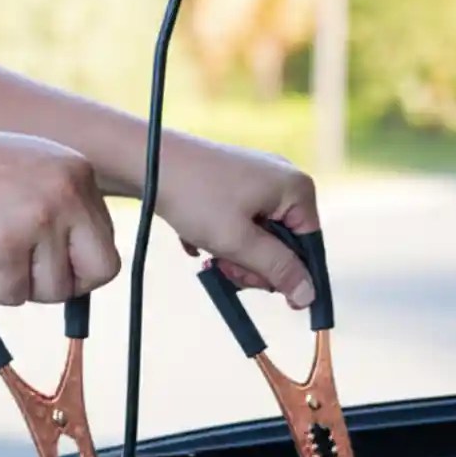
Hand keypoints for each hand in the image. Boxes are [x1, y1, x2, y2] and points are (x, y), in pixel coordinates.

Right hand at [0, 127, 119, 304]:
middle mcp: (68, 195)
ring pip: (55, 290)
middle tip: (38, 279)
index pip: (106, 239)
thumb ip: (61, 209)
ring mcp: (40, 220)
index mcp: (79, 175)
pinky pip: (14, 294)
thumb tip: (78, 267)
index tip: (55, 265)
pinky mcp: (8, 245)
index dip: (80, 261)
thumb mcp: (33, 173)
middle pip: (103, 270)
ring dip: (23, 285)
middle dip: (72, 285)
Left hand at [157, 140, 319, 308]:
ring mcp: (256, 178)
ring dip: (232, 253)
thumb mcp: (238, 243)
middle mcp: (282, 178)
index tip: (267, 296)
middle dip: (252, 264)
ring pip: (255, 236)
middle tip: (224, 267)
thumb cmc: (195, 197)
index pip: (309, 245)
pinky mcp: (231, 181)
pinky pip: (236, 222)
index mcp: (296, 188)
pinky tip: (194, 237)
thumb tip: (308, 296)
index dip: (291, 276)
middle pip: (282, 243)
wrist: (146, 160)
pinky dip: (218, 236)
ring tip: (207, 252)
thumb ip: (276, 270)